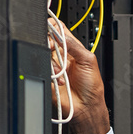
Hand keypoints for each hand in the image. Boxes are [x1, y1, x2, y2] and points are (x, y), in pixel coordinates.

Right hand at [48, 18, 109, 133]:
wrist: (86, 107)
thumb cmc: (92, 87)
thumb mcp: (89, 60)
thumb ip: (75, 45)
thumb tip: (61, 33)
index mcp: (72, 48)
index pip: (59, 30)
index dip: (54, 26)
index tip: (51, 27)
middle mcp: (60, 56)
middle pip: (47, 39)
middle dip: (49, 42)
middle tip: (54, 48)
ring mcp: (52, 66)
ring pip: (42, 53)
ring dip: (53, 62)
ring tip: (62, 72)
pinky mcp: (46, 77)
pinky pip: (41, 68)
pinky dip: (50, 72)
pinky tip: (60, 79)